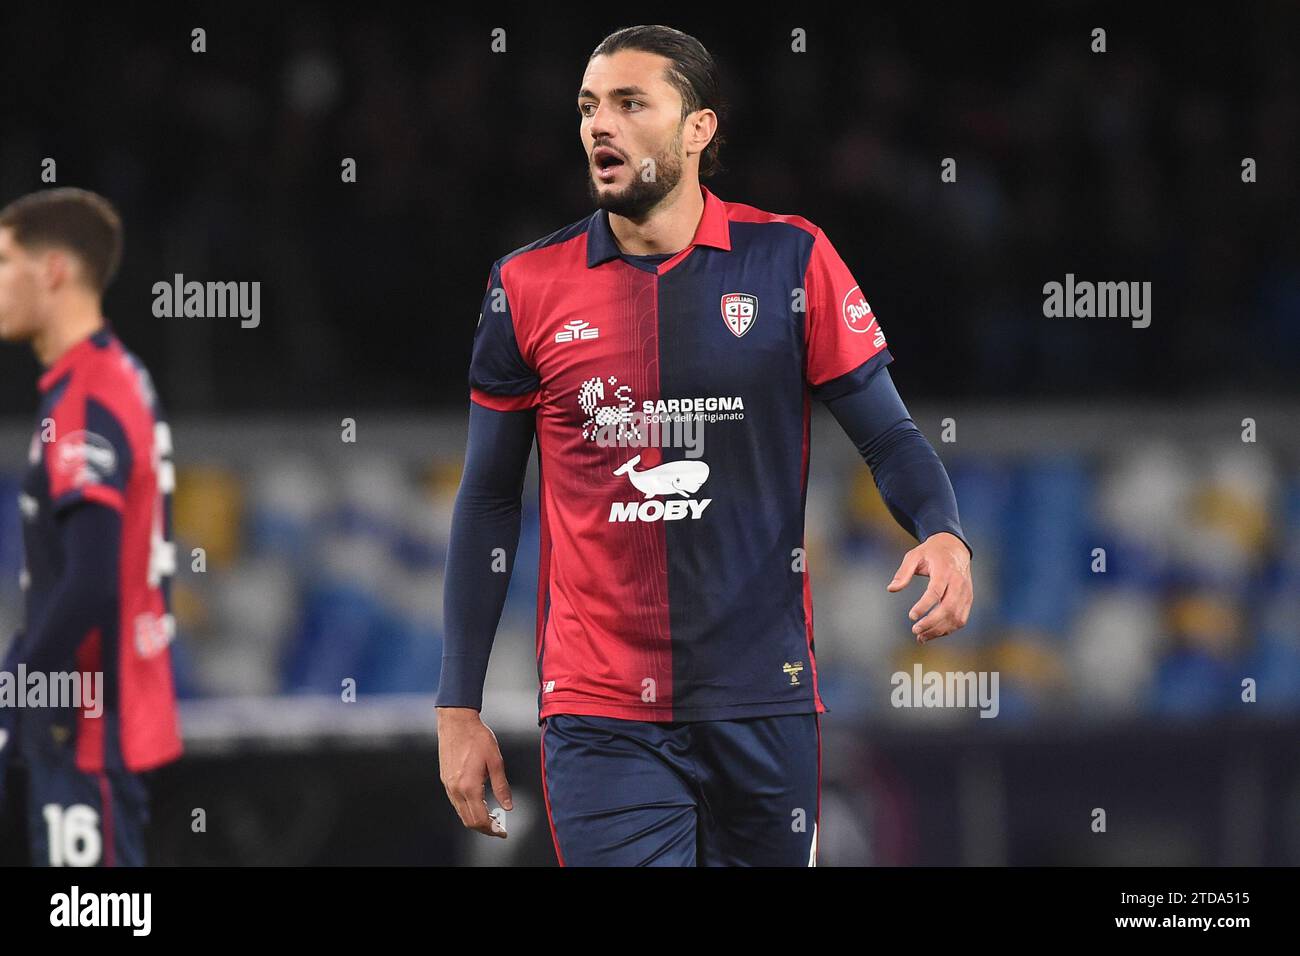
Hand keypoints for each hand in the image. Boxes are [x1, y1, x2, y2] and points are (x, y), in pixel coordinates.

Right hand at [436, 707, 512, 838]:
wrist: (457, 722)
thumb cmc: (478, 738)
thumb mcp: (496, 761)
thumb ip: (501, 786)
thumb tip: (508, 806)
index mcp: (469, 787)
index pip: (480, 819)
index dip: (493, 829)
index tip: (503, 832)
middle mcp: (456, 790)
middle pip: (469, 821)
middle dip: (485, 828)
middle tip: (499, 827)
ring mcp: (448, 786)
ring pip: (461, 813)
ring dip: (476, 819)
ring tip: (491, 816)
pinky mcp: (445, 780)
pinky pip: (456, 803)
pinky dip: (468, 809)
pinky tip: (479, 803)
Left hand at [887, 532, 972, 643]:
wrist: (954, 548)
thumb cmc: (931, 552)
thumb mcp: (914, 555)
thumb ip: (903, 572)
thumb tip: (891, 589)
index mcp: (945, 570)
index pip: (936, 591)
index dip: (924, 606)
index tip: (911, 616)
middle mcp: (958, 582)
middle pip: (948, 608)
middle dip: (931, 622)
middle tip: (915, 630)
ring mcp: (966, 592)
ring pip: (956, 617)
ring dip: (939, 630)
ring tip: (921, 637)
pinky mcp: (968, 600)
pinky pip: (960, 619)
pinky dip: (947, 630)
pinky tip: (932, 633)